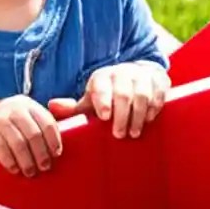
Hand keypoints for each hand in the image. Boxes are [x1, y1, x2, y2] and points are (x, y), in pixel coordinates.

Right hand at [0, 96, 60, 176]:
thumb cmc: (0, 125)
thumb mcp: (20, 118)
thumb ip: (39, 124)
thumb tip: (69, 139)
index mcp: (27, 104)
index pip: (48, 122)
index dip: (54, 140)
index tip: (57, 155)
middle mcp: (14, 107)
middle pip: (35, 134)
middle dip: (42, 154)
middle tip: (44, 168)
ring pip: (20, 143)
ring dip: (27, 161)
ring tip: (30, 172)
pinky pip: (2, 149)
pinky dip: (11, 162)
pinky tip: (14, 170)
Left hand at [48, 62, 169, 138]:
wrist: (138, 76)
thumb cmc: (109, 95)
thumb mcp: (91, 100)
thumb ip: (74, 108)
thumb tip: (51, 106)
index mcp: (102, 77)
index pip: (101, 86)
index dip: (103, 100)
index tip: (104, 117)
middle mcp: (121, 73)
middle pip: (122, 93)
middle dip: (121, 115)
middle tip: (119, 135)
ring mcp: (141, 76)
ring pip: (141, 94)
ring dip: (138, 115)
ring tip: (134, 133)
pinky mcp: (158, 80)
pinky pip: (157, 93)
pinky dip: (153, 107)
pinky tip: (148, 120)